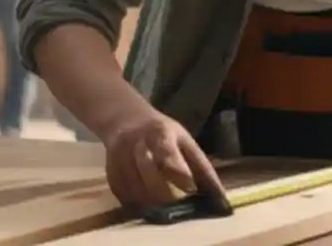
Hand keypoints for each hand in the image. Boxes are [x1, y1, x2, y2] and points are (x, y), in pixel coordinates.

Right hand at [102, 107, 224, 210]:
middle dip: (165, 194)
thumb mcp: (185, 140)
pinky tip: (149, 207)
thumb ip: (201, 166)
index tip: (191, 188)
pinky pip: (123, 195)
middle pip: (149, 173)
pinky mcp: (110, 171)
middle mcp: (136, 143)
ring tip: (166, 211)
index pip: (167, 153)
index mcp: (160, 132)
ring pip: (135, 188)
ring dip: (151, 204)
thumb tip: (221, 196)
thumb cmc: (163, 132)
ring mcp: (120, 157)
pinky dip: (137, 205)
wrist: (126, 119)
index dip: (179, 172)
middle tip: (180, 206)